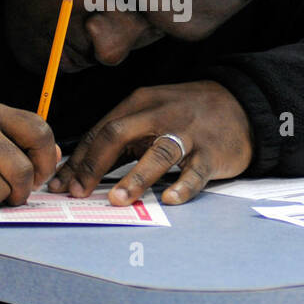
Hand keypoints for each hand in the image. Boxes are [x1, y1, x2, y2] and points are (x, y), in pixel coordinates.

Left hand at [48, 81, 252, 205]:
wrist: (241, 104)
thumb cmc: (187, 114)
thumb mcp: (152, 114)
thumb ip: (123, 139)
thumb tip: (83, 170)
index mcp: (140, 103)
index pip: (100, 130)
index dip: (78, 159)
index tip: (61, 184)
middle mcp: (160, 114)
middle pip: (119, 134)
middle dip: (94, 164)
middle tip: (78, 192)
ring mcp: (188, 132)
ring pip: (158, 153)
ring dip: (135, 177)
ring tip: (118, 200)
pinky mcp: (212, 152)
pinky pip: (196, 170)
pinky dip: (183, 185)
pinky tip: (171, 199)